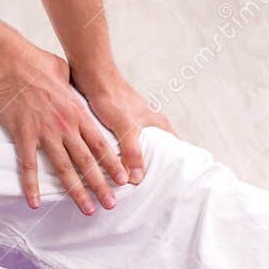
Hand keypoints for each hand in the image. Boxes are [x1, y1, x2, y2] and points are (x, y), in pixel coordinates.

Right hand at [0, 44, 131, 214]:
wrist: (9, 61)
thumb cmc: (35, 62)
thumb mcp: (63, 70)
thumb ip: (72, 85)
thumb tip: (74, 85)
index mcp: (77, 111)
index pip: (100, 143)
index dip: (113, 163)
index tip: (124, 180)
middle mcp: (65, 125)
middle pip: (87, 160)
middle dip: (101, 184)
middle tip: (111, 204)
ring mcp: (44, 131)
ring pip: (63, 168)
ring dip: (76, 191)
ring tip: (86, 209)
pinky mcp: (23, 134)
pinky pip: (28, 165)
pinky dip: (31, 186)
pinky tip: (34, 202)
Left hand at [67, 65, 175, 186]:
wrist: (91, 74)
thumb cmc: (112, 96)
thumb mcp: (125, 126)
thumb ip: (133, 151)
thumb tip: (137, 178)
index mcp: (158, 123)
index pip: (175, 148)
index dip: (176, 165)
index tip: (173, 185)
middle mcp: (149, 124)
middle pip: (157, 152)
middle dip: (153, 170)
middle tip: (148, 193)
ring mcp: (134, 125)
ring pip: (139, 150)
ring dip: (134, 165)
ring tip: (129, 188)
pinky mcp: (118, 124)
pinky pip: (123, 146)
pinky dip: (120, 158)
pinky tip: (112, 170)